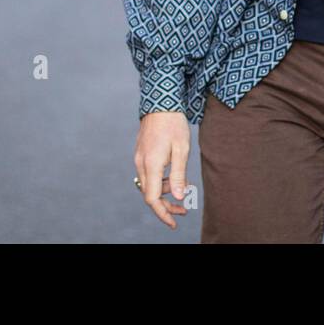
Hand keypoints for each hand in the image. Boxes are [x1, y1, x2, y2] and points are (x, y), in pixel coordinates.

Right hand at [134, 110, 191, 228]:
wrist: (161, 102)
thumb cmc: (174, 124)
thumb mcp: (182, 149)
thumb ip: (179, 175)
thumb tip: (180, 197)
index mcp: (151, 165)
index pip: (152, 199)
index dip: (163, 213)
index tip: (174, 223)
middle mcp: (141, 164)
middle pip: (150, 195)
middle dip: (166, 205)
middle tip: (184, 210)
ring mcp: (139, 159)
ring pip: (149, 185)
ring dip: (165, 192)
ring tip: (184, 188)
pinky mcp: (141, 154)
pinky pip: (149, 175)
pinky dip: (160, 181)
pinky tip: (174, 176)